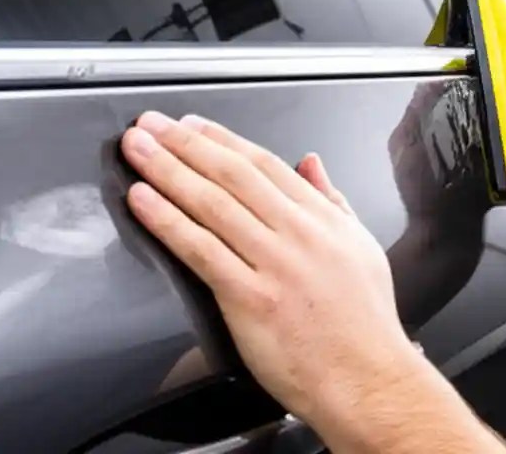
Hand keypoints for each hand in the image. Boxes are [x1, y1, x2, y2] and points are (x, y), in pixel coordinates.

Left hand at [120, 113, 428, 435]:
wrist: (369, 381)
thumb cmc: (365, 325)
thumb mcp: (361, 247)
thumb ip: (333, 201)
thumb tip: (312, 163)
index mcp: (321, 218)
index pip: (263, 164)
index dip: (221, 140)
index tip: (191, 124)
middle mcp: (296, 233)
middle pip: (231, 174)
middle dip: (185, 143)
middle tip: (151, 124)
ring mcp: (273, 264)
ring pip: (212, 203)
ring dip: (167, 170)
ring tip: (136, 148)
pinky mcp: (251, 299)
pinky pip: (202, 250)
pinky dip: (168, 220)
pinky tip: (143, 200)